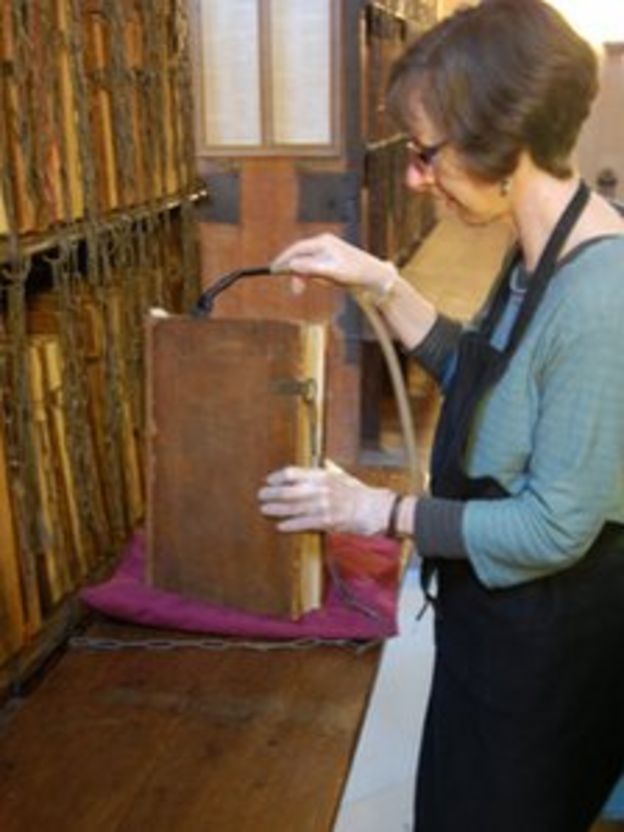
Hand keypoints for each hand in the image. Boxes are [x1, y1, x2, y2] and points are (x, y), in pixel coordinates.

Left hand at [258, 461, 395, 536]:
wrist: (376, 509)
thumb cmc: (358, 493)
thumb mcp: (340, 476)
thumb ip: (324, 473)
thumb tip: (311, 469)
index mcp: (323, 475)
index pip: (293, 473)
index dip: (277, 477)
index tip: (269, 480)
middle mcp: (320, 489)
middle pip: (288, 491)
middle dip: (271, 494)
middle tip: (261, 496)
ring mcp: (323, 506)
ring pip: (292, 508)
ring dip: (276, 509)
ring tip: (265, 509)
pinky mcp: (326, 522)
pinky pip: (303, 524)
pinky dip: (290, 525)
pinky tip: (280, 525)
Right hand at [271, 233, 397, 295]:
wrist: (375, 278)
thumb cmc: (356, 274)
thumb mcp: (332, 273)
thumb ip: (311, 268)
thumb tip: (292, 264)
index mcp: (324, 242)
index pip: (297, 248)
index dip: (284, 259)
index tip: (273, 270)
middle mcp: (325, 244)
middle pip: (301, 256)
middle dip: (295, 273)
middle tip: (296, 291)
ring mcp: (328, 252)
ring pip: (307, 264)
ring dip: (305, 277)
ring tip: (316, 287)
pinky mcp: (332, 262)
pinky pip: (316, 269)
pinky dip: (314, 277)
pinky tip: (327, 283)